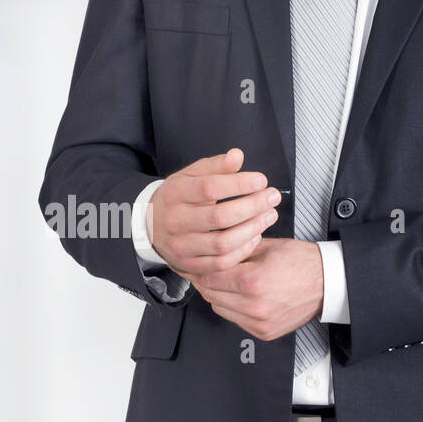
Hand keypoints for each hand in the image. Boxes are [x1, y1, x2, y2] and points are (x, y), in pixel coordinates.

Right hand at [146, 148, 280, 275]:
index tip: (261, 180)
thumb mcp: (190, 176)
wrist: (150, 225)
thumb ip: (215, 166)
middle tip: (272, 197)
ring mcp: (181, 246)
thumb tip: (237, 155)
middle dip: (252, 206)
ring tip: (269, 216)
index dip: (239, 184)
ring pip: (223, 242)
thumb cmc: (177, 198)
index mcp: (175, 194)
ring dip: (252, 229)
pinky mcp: (189, 265)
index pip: (209, 188)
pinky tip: (255, 237)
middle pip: (219, 216)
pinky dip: (242, 251)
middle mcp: (175, 221)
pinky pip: (221, 263)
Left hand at [188, 238, 324, 341]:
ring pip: (219, 308)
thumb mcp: (266, 246)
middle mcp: (255, 305)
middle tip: (207, 269)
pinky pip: (235, 320)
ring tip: (227, 281)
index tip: (194, 262)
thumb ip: (235, 250)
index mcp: (253, 281)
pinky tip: (240, 295)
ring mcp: (259, 322)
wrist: (328, 282)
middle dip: (206, 280)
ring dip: (217, 295)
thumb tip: (210, 252)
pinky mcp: (264, 332)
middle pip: (210, 294)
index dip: (198, 268)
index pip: (209, 277)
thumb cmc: (302, 262)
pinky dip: (232, 308)